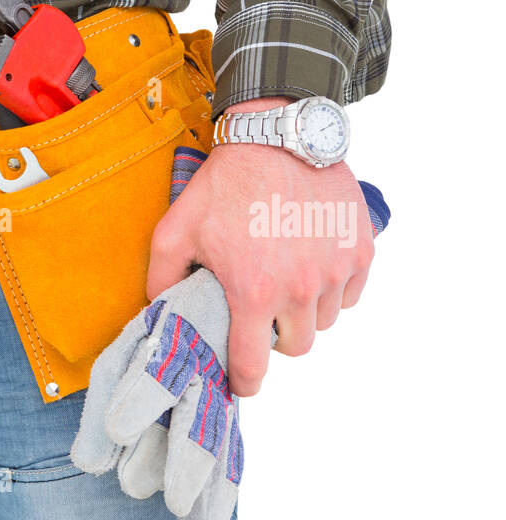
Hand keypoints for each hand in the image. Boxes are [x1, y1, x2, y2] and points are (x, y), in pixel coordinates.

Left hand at [146, 97, 373, 395]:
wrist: (277, 135)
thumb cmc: (224, 185)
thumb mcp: (174, 232)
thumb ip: (162, 280)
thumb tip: (157, 312)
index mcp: (253, 292)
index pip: (252, 367)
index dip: (244, 382)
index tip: (242, 383)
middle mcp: (301, 289)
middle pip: (296, 347)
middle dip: (275, 338)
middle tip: (260, 314)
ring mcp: (337, 270)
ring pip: (325, 322)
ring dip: (305, 313)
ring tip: (284, 284)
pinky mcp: (362, 249)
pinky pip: (352, 293)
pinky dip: (335, 289)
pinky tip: (312, 267)